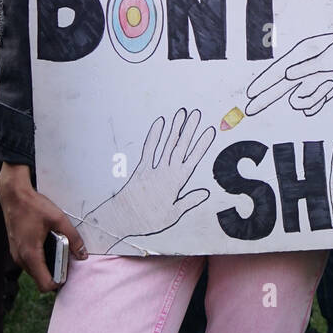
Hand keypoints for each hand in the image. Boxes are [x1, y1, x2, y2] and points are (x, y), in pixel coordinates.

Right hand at [0, 162, 85, 292]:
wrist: (13, 196)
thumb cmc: (33, 206)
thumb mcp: (58, 219)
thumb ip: (73, 237)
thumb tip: (83, 253)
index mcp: (31, 254)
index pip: (45, 284)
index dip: (59, 282)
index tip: (68, 272)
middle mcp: (21, 258)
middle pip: (40, 279)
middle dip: (54, 274)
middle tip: (67, 260)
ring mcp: (16, 255)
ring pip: (34, 272)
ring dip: (47, 267)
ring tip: (59, 251)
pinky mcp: (16, 249)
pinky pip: (30, 262)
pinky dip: (40, 260)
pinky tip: (49, 246)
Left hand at [76, 108, 215, 251]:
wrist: (122, 218)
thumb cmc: (148, 219)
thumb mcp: (173, 215)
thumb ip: (189, 201)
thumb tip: (205, 192)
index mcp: (176, 182)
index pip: (192, 159)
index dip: (202, 144)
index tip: (209, 131)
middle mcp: (165, 171)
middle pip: (180, 147)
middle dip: (189, 129)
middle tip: (197, 114)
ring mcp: (153, 168)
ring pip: (166, 144)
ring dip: (175, 128)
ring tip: (182, 113)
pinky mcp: (141, 167)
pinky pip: (149, 148)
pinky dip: (154, 135)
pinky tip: (160, 123)